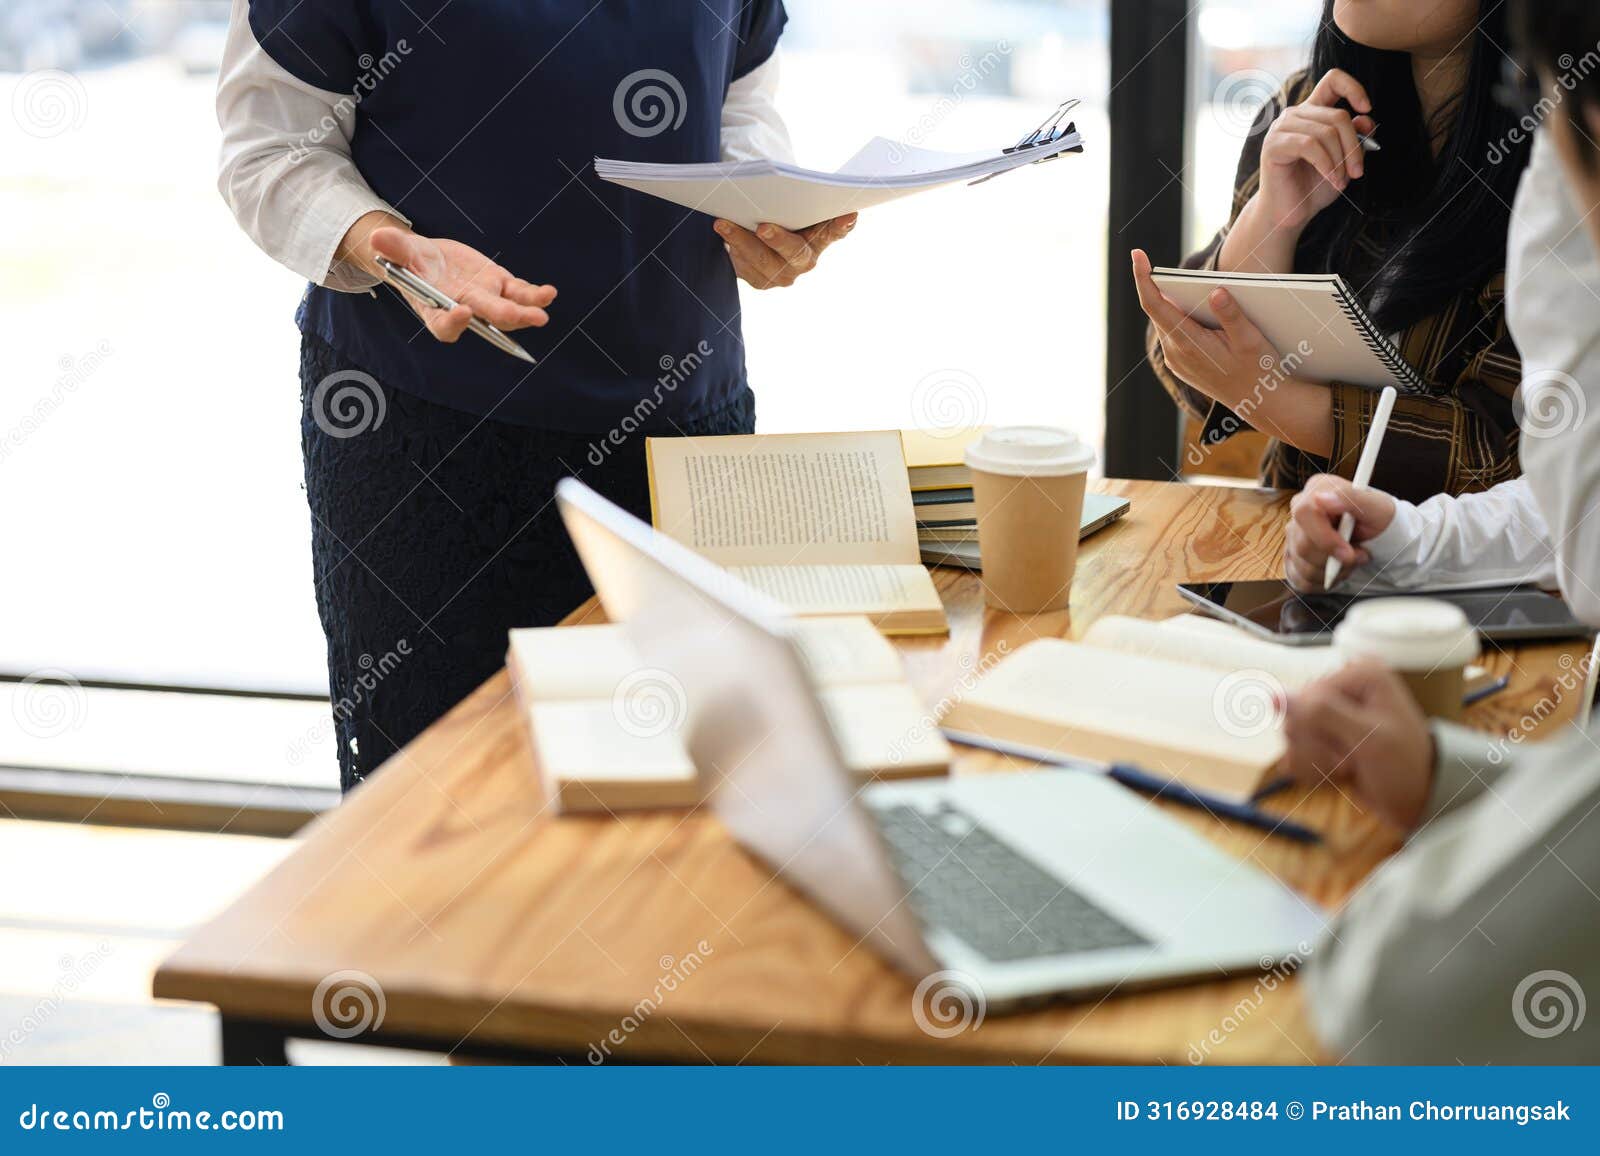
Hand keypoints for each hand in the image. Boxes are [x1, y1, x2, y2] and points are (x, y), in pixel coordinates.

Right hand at [338, 213, 556, 342]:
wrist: (429, 260)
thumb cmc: (412, 261)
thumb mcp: (400, 252)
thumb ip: (393, 249)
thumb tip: (375, 240)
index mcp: (436, 310)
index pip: (444, 325)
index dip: (453, 322)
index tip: (462, 312)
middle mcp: (464, 310)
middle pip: (484, 319)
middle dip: (503, 317)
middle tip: (521, 317)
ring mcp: (486, 299)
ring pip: (508, 311)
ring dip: (525, 312)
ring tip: (541, 313)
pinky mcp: (501, 286)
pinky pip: (520, 294)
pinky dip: (534, 295)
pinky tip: (548, 293)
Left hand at [715, 213, 855, 288]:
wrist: (757, 238)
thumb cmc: (779, 214)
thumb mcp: (790, 206)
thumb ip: (797, 199)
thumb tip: (785, 183)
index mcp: (821, 238)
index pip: (835, 231)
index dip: (842, 225)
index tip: (849, 213)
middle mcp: (806, 260)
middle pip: (796, 252)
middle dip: (779, 240)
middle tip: (764, 227)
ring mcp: (784, 275)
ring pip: (763, 261)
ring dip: (742, 241)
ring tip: (723, 223)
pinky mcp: (761, 281)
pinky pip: (745, 267)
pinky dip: (732, 247)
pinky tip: (721, 230)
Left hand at [1132, 249, 1281, 406]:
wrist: (1262, 403)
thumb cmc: (1260, 370)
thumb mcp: (1251, 340)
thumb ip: (1232, 316)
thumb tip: (1216, 292)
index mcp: (1188, 343)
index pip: (1155, 305)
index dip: (1143, 278)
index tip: (1137, 255)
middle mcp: (1176, 353)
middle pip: (1158, 310)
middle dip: (1157, 285)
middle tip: (1154, 263)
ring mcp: (1177, 361)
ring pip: (1165, 322)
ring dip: (1170, 302)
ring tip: (1179, 284)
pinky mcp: (1182, 364)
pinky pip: (1173, 334)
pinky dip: (1178, 317)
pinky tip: (1192, 308)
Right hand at [1254, 69, 1374, 232]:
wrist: (1289, 214)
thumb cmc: (1314, 187)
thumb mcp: (1344, 160)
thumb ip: (1356, 137)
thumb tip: (1366, 119)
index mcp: (1312, 112)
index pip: (1333, 80)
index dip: (1354, 88)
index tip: (1366, 109)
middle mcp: (1295, 114)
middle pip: (1338, 116)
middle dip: (1354, 146)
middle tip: (1358, 172)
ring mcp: (1282, 128)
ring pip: (1326, 132)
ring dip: (1340, 160)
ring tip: (1341, 181)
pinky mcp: (1274, 145)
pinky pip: (1310, 145)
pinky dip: (1327, 164)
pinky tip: (1331, 179)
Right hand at [1280, 659, 1435, 830]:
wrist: (1417, 801)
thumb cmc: (1405, 768)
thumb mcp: (1369, 739)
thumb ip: (1322, 713)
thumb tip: (1276, 696)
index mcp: (1360, 674)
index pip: (1307, 698)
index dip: (1321, 731)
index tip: (1352, 751)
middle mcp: (1344, 687)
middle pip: (1295, 716)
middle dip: (1319, 749)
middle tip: (1351, 761)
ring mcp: (1332, 711)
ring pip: (1292, 735)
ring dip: (1316, 762)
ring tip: (1348, 768)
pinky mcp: (1324, 734)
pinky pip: (1294, 749)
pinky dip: (1313, 769)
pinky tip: (1338, 774)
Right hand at [1285, 474, 1397, 590]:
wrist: (1379, 538)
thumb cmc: (1379, 520)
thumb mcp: (1378, 507)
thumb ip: (1352, 498)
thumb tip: (1322, 498)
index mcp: (1315, 491)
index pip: (1303, 514)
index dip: (1324, 538)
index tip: (1348, 552)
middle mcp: (1299, 513)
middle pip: (1302, 545)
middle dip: (1334, 559)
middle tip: (1359, 555)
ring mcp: (1293, 537)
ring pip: (1302, 566)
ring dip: (1334, 571)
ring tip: (1351, 560)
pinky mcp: (1293, 559)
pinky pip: (1301, 580)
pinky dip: (1325, 580)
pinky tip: (1339, 569)